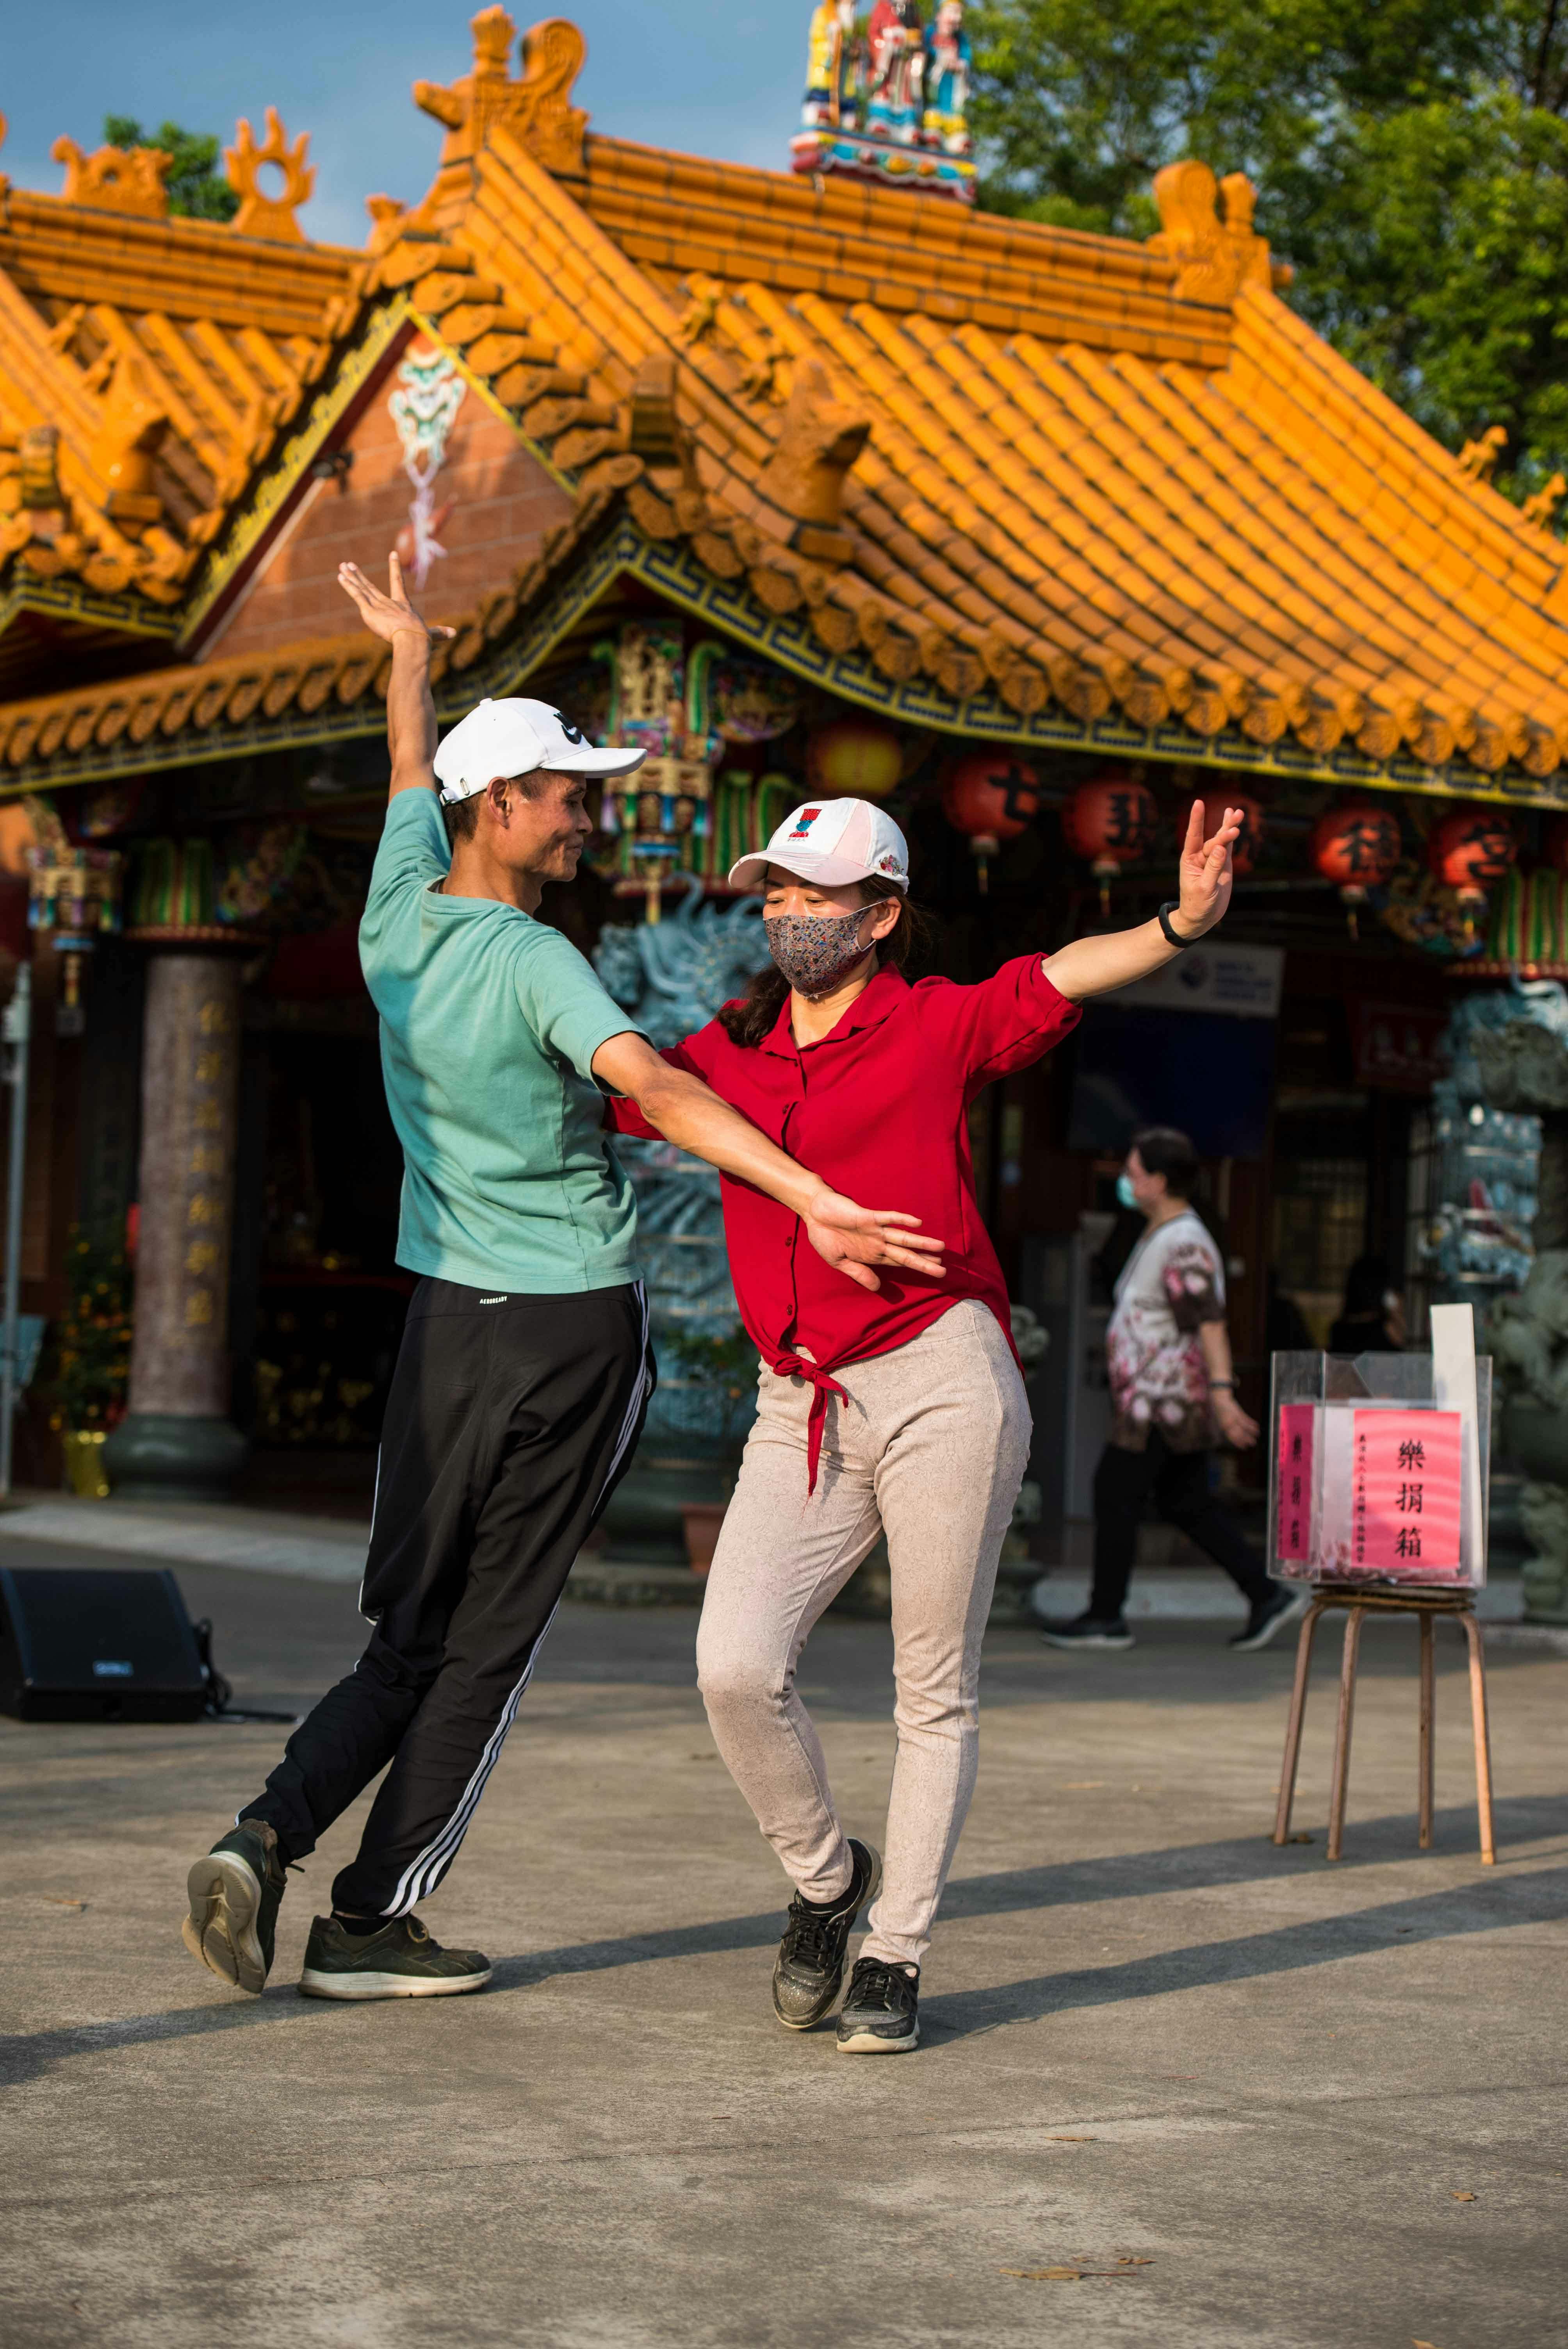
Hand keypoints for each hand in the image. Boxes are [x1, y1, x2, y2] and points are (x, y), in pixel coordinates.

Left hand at [337, 551, 455, 646]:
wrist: (412, 639)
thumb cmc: (421, 638)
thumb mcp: (430, 635)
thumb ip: (439, 633)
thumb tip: (454, 634)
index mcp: (402, 605)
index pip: (397, 582)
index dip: (395, 568)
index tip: (392, 553)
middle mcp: (388, 602)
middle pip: (371, 586)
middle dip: (359, 575)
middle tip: (349, 565)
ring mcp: (378, 605)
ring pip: (361, 588)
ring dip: (350, 578)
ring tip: (341, 567)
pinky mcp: (369, 611)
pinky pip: (357, 596)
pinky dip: (348, 586)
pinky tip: (340, 577)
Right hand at [802, 1186, 946, 1294]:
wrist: (814, 1212)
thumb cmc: (825, 1236)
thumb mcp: (838, 1261)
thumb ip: (859, 1273)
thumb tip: (878, 1288)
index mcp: (872, 1255)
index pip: (900, 1263)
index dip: (917, 1268)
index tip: (936, 1273)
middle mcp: (878, 1243)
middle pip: (905, 1254)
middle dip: (924, 1262)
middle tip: (944, 1270)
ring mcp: (875, 1230)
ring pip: (902, 1237)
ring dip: (920, 1242)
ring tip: (940, 1247)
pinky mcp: (868, 1217)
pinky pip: (888, 1218)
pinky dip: (902, 1220)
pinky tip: (917, 1223)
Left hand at [1174, 799, 1240, 938]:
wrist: (1202, 917)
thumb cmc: (1197, 905)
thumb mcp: (1205, 888)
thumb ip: (1213, 868)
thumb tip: (1220, 848)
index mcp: (1189, 860)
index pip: (1193, 836)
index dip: (1196, 819)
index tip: (1199, 802)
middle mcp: (1199, 856)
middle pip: (1213, 839)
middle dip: (1224, 830)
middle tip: (1237, 819)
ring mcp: (1212, 859)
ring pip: (1221, 840)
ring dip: (1229, 826)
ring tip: (1238, 812)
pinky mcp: (1222, 864)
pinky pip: (1227, 847)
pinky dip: (1231, 836)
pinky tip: (1234, 821)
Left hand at [1213, 1392, 1258, 1449]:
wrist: (1219, 1398)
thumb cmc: (1218, 1412)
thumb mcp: (1218, 1422)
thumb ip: (1223, 1430)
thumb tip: (1224, 1439)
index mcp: (1224, 1426)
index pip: (1232, 1437)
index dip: (1239, 1443)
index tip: (1244, 1448)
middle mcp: (1229, 1423)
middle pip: (1239, 1433)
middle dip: (1247, 1439)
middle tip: (1253, 1444)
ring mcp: (1234, 1417)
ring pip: (1244, 1427)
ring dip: (1251, 1432)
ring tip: (1257, 1437)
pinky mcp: (1238, 1412)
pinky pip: (1246, 1419)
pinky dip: (1252, 1424)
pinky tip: (1257, 1427)